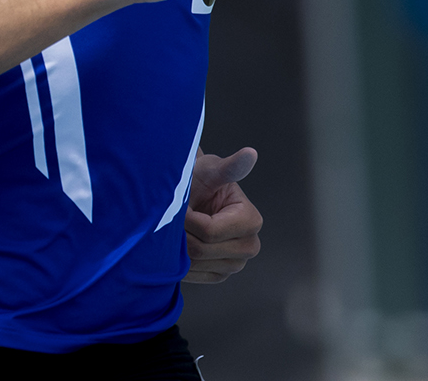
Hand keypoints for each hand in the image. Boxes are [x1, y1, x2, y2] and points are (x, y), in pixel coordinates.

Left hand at [184, 147, 260, 283]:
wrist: (192, 198)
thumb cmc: (201, 180)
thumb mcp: (212, 171)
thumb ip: (230, 166)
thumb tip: (250, 153)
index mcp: (251, 221)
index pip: (209, 231)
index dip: (187, 219)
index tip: (180, 206)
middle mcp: (249, 247)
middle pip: (201, 250)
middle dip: (181, 233)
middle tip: (175, 217)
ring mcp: (235, 265)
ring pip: (194, 263)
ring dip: (177, 246)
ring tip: (179, 227)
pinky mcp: (219, 275)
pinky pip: (192, 274)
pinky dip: (179, 261)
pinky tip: (180, 244)